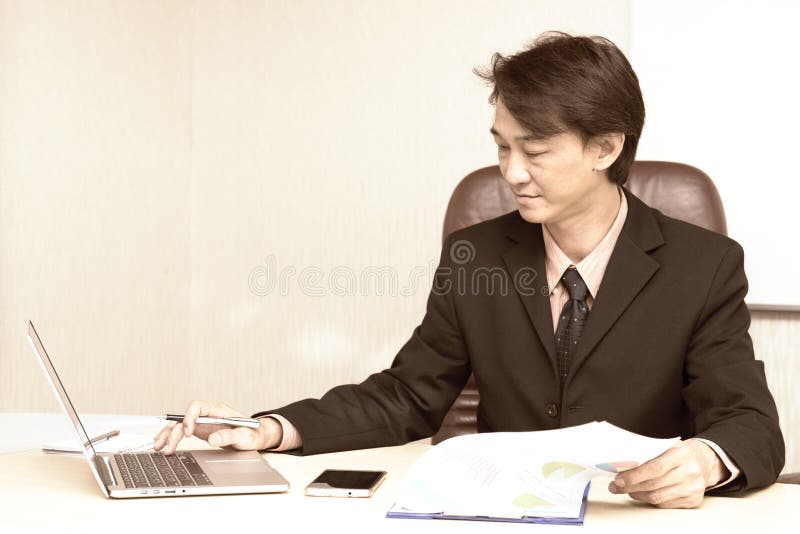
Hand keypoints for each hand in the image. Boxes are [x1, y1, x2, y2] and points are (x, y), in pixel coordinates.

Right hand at [153, 401, 282, 454]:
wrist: (256, 437)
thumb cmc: (253, 433)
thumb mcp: (245, 436)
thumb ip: (229, 436)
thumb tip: (213, 439)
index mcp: (219, 410)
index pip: (198, 407)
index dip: (190, 417)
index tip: (188, 432)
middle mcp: (208, 414)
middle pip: (185, 418)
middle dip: (175, 431)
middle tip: (168, 446)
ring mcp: (203, 423)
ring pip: (180, 425)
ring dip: (168, 434)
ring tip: (159, 446)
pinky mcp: (200, 431)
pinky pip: (182, 432)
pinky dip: (172, 438)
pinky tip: (163, 444)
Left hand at [608, 439, 728, 507]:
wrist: (701, 462)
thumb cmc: (675, 452)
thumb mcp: (664, 446)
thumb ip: (645, 452)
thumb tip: (620, 465)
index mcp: (681, 453)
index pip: (655, 468)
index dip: (634, 476)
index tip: (618, 479)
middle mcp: (690, 471)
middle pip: (654, 485)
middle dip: (630, 487)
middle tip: (615, 486)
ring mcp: (693, 487)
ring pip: (657, 497)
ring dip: (637, 495)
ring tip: (626, 490)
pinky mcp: (693, 500)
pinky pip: (664, 504)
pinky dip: (649, 500)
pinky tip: (641, 494)